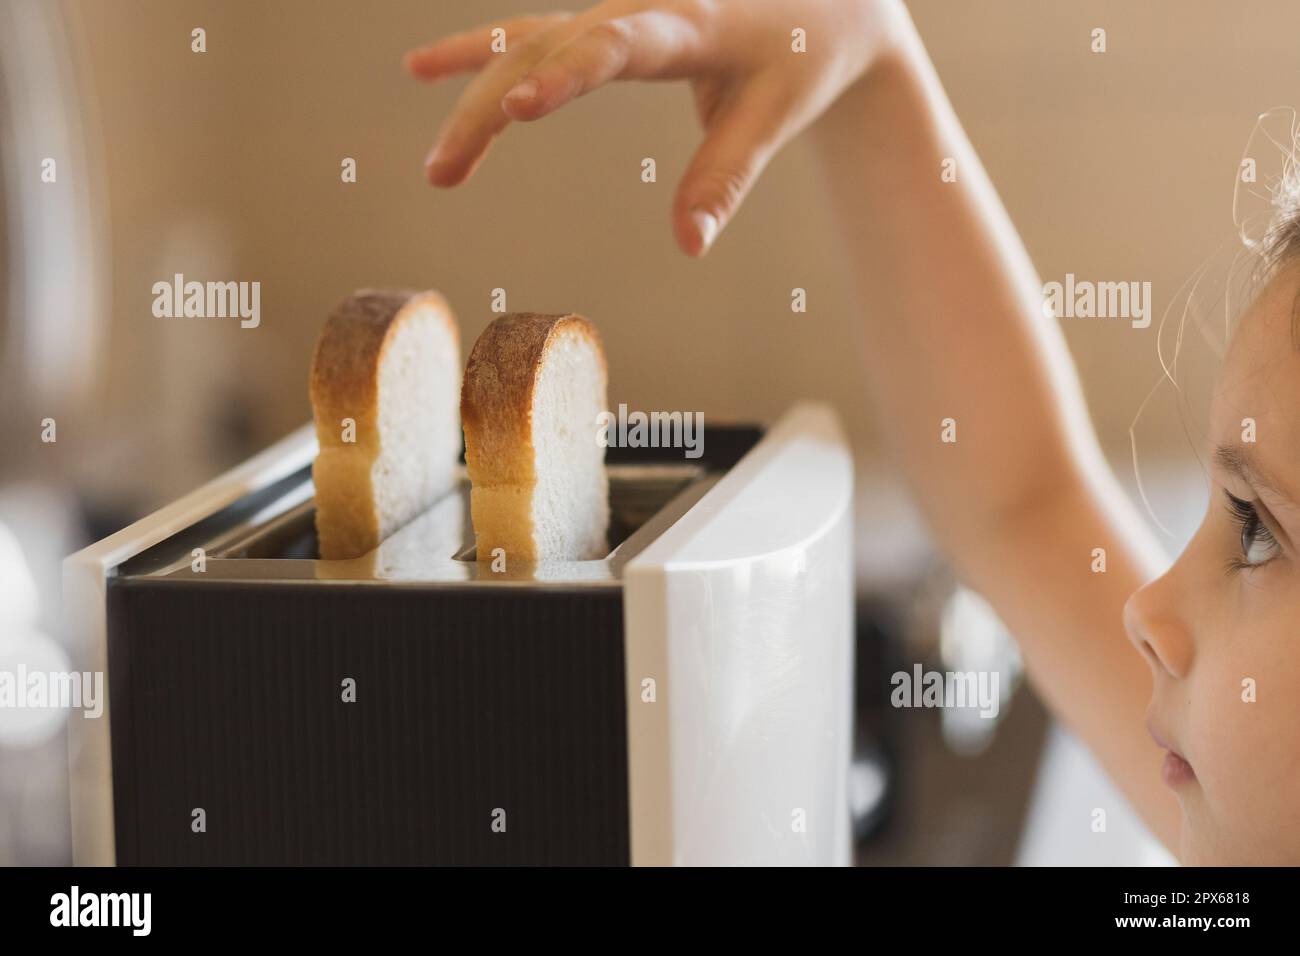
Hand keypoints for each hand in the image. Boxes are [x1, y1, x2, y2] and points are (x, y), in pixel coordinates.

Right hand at [405, 0, 905, 254]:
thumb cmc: (804, 53)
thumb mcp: (776, 113)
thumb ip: (727, 175)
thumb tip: (689, 246)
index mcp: (688, 23)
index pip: (614, 48)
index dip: (564, 77)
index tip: (518, 110)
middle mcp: (638, 7)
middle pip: (544, 52)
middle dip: (486, 109)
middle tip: (442, 174)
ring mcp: (613, 12)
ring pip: (526, 45)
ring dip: (474, 98)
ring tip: (438, 168)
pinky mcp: (603, 26)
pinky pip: (532, 37)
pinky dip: (481, 53)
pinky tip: (423, 69)